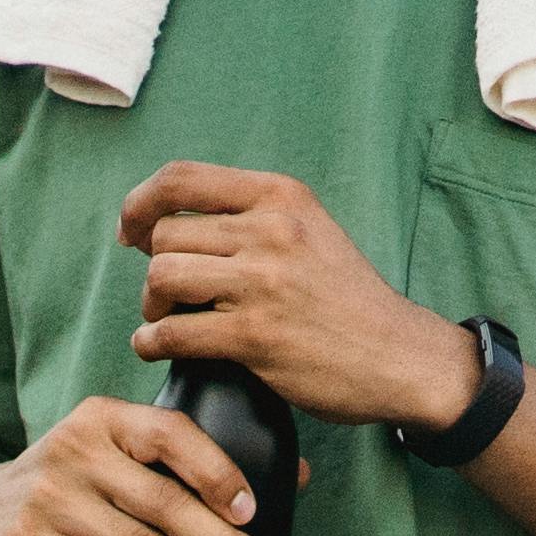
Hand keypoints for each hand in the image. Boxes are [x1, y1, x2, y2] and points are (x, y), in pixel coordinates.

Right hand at [0, 396, 276, 535]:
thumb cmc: (75, 487)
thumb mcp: (119, 457)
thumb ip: (195, 461)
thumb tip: (298, 474)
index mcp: (105, 419)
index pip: (171, 435)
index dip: (217, 473)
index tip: (252, 513)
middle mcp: (73, 451)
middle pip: (163, 503)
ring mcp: (46, 500)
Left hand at [122, 164, 481, 430]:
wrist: (402, 356)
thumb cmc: (349, 299)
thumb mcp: (311, 231)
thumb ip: (253, 217)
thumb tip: (170, 222)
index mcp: (282, 197)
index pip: (180, 178)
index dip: (140, 203)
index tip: (132, 232)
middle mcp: (272, 231)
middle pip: (165, 235)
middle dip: (155, 268)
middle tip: (168, 296)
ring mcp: (264, 284)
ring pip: (162, 277)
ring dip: (152, 306)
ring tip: (168, 321)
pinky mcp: (256, 336)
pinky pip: (172, 332)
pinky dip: (151, 343)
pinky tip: (158, 348)